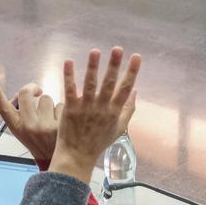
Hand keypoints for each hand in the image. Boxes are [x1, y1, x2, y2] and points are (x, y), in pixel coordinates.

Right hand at [0, 82, 59, 161]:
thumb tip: (27, 91)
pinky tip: (61, 123)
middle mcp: (29, 127)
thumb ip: (22, 112)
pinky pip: (60, 105)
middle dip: (32, 88)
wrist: (57, 160)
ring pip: (46, 98)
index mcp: (17, 128)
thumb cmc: (38, 141)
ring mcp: (45, 126)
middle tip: (37, 90)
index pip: (4, 109)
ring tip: (50, 119)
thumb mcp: (24, 131)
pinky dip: (61, 111)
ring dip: (49, 105)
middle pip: (25, 93)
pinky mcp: (60, 125)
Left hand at [50, 47, 141, 183]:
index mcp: (114, 112)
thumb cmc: (99, 142)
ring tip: (95, 51)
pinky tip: (68, 62)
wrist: (78, 156)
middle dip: (114, 65)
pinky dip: (69, 76)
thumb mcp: (119, 128)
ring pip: (90, 84)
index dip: (132, 72)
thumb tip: (136, 91)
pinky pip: (70, 90)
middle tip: (118, 49)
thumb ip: (128, 110)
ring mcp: (86, 108)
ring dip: (93, 67)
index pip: (126, 89)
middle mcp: (102, 108)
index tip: (137, 57)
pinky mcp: (70, 109)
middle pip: (109, 84)